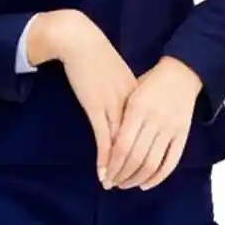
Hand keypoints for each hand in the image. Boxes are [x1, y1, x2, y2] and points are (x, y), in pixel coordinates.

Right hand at [28, 10, 137, 186]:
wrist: (79, 39)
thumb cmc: (94, 54)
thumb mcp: (115, 73)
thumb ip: (122, 90)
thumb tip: (123, 104)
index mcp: (138, 96)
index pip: (146, 132)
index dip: (145, 154)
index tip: (143, 170)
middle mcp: (130, 104)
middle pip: (137, 143)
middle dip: (132, 167)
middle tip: (128, 185)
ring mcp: (114, 106)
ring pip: (121, 145)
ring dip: (117, 168)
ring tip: (114, 184)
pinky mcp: (96, 107)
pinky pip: (104, 139)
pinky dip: (105, 158)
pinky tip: (103, 172)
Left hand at [106, 57, 201, 190]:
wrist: (181, 72)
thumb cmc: (147, 82)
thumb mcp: (129, 93)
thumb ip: (120, 117)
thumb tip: (107, 144)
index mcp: (136, 109)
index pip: (121, 146)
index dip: (112, 164)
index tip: (103, 175)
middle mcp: (154, 120)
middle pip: (135, 157)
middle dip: (121, 174)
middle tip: (111, 184)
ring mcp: (171, 129)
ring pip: (152, 163)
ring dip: (136, 178)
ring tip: (124, 184)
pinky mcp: (183, 135)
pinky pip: (171, 161)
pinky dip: (158, 176)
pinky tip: (145, 184)